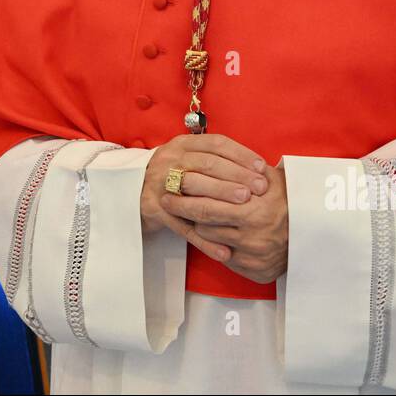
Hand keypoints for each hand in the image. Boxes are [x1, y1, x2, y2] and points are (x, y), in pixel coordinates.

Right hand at [141, 133, 267, 252]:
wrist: (133, 190)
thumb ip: (215, 159)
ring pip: (194, 190)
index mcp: (181, 144)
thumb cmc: (173, 175)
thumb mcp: (188, 158)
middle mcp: (168, 159)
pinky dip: (204, 240)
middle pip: (207, 164)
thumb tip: (260, 169)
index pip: (215, 143)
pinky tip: (224, 251)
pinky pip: (182, 227)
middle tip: (260, 188)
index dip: (241, 154)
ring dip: (221, 199)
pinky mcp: (153, 209)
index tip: (261, 167)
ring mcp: (158, 183)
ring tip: (245, 208)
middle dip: (237, 175)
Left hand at [162, 161, 288, 283]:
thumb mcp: (273, 180)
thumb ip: (247, 168)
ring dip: (196, 224)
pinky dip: (212, 243)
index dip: (188, 192)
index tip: (174, 182)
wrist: (312, 236)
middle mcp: (253, 233)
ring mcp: (252, 254)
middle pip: (205, 219)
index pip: (210, 201)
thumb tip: (215, 152)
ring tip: (187, 212)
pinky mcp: (252, 269)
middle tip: (166, 198)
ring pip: (209, 237)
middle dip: (181, 207)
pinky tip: (207, 232)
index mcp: (257, 207)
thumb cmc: (288, 201)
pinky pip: (221, 255)